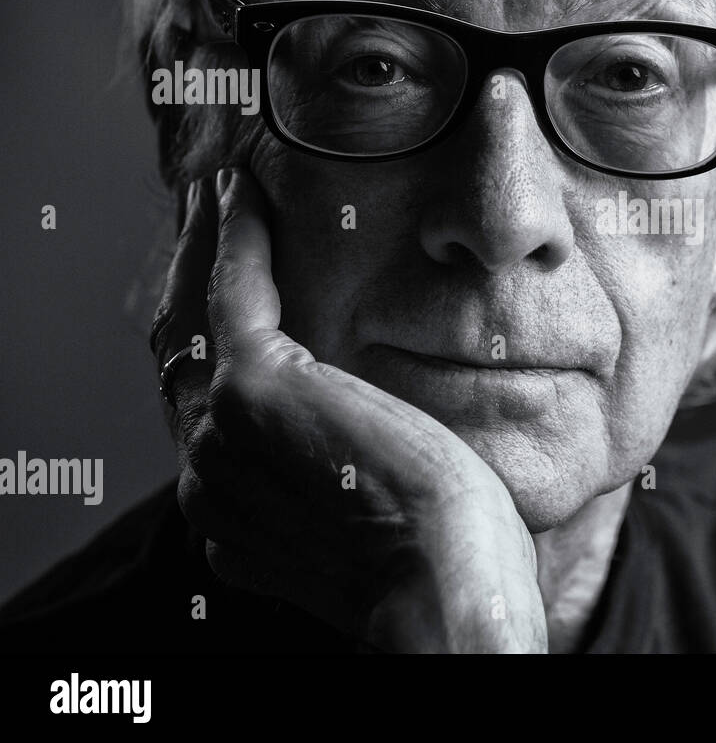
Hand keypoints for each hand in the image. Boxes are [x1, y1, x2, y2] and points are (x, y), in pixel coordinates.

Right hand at [151, 168, 546, 651]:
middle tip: (218, 217)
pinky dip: (237, 237)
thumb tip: (372, 454)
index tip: (244, 288)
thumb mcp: (381, 518)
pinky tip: (243, 192)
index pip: (224, 408)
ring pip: (212, 318)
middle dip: (208, 287)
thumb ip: (345, 480)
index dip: (229, 343)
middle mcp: (211, 475)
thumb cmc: (440, 563)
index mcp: (237, 509)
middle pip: (205, 359)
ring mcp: (226, 434)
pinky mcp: (256, 392)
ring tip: (226, 196)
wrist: (446, 589)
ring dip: (217, 248)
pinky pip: (236, 291)